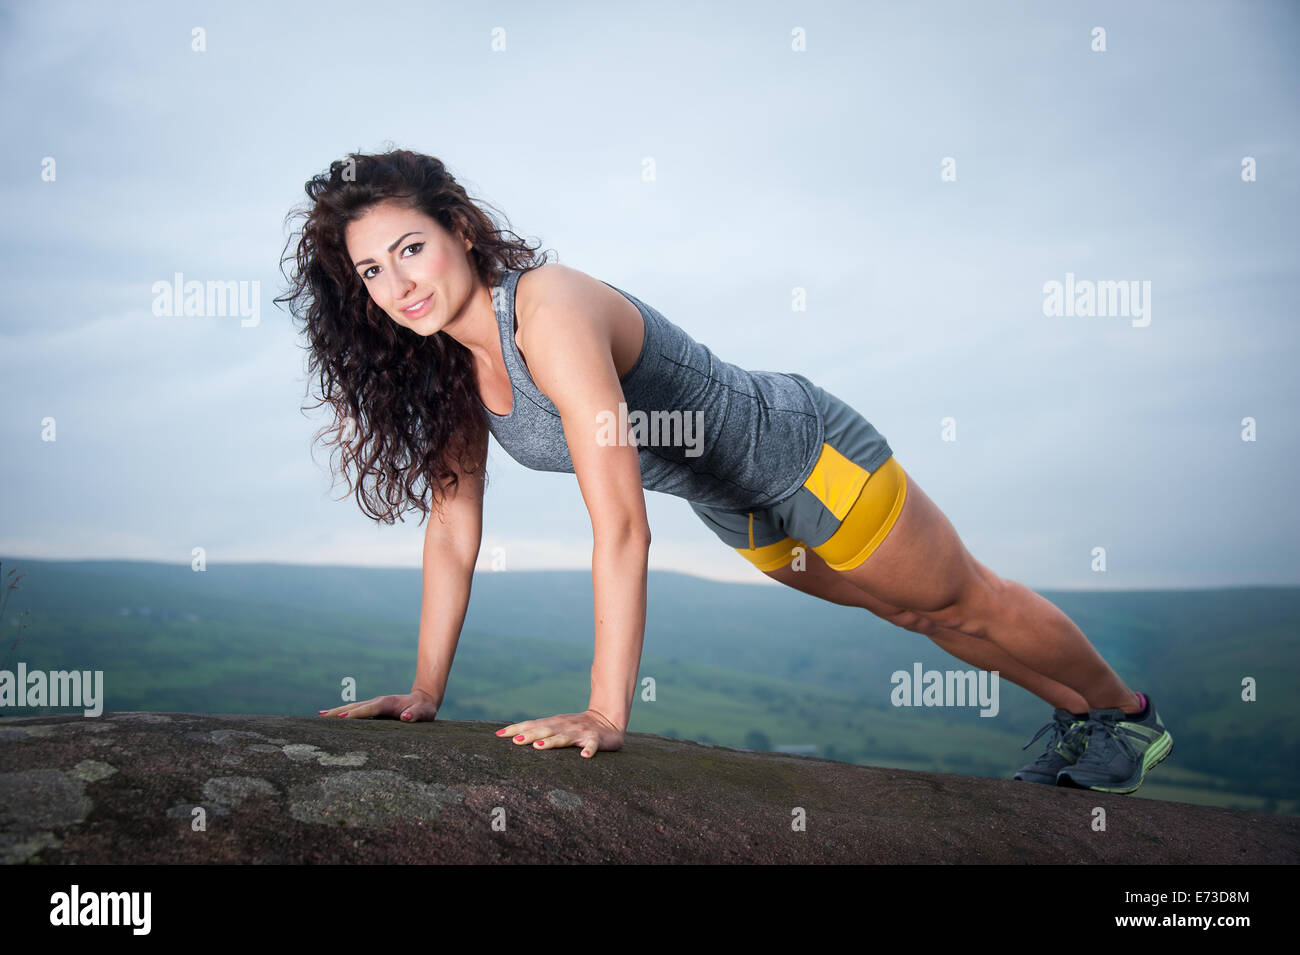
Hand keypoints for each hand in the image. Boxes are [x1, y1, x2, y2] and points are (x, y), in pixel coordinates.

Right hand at [318, 688, 437, 722]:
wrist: (423, 699)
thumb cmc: (424, 709)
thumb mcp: (424, 713)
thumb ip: (416, 714)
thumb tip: (405, 717)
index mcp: (387, 703)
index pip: (368, 709)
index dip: (355, 714)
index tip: (340, 719)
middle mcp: (377, 702)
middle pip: (355, 706)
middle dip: (338, 711)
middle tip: (320, 717)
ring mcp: (374, 705)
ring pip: (352, 707)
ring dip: (337, 711)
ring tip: (320, 715)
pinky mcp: (373, 709)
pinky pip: (356, 711)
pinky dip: (342, 713)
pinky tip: (332, 718)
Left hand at [495, 709, 624, 757]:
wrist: (607, 720)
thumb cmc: (576, 727)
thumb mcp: (557, 727)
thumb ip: (539, 730)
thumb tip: (513, 736)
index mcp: (553, 723)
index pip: (531, 724)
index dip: (516, 728)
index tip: (499, 735)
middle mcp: (564, 726)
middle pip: (545, 730)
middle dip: (530, 735)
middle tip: (516, 741)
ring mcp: (580, 732)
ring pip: (564, 738)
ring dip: (552, 742)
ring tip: (540, 747)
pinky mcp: (595, 739)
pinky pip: (592, 745)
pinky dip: (589, 750)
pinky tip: (584, 756)